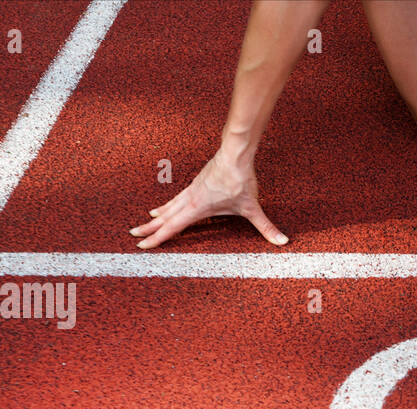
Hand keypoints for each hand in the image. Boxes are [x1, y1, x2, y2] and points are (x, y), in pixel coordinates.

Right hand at [130, 146, 287, 248]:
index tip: (143, 246)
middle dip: (149, 229)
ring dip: (155, 217)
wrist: (235, 153)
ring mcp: (191, 191)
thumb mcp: (252, 208)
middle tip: (133, 236)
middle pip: (165, 218)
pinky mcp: (195, 184)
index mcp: (197, 208)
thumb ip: (266, 227)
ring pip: (169, 208)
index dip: (157, 237)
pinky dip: (167, 206)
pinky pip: (176, 199)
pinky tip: (162, 208)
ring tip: (143, 224)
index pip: (173, 227)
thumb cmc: (240, 180)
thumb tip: (283, 241)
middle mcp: (190, 200)